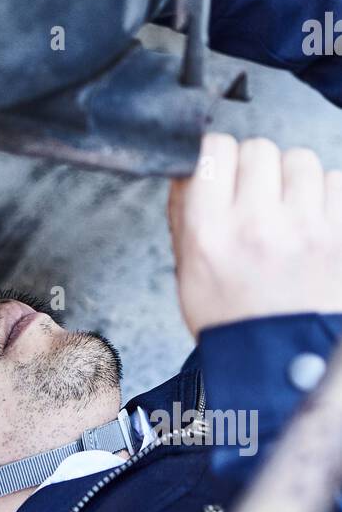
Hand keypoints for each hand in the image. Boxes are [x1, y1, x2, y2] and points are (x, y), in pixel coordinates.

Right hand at [167, 133, 341, 336]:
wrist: (279, 362)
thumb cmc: (231, 319)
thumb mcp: (187, 267)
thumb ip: (185, 211)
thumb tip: (191, 164)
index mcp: (210, 232)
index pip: (214, 149)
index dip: (218, 155)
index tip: (222, 170)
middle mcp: (257, 225)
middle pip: (260, 148)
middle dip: (256, 167)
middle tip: (256, 196)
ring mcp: (306, 230)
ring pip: (301, 160)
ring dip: (293, 178)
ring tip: (288, 209)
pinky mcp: (341, 238)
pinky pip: (337, 182)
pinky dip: (326, 195)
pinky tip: (313, 220)